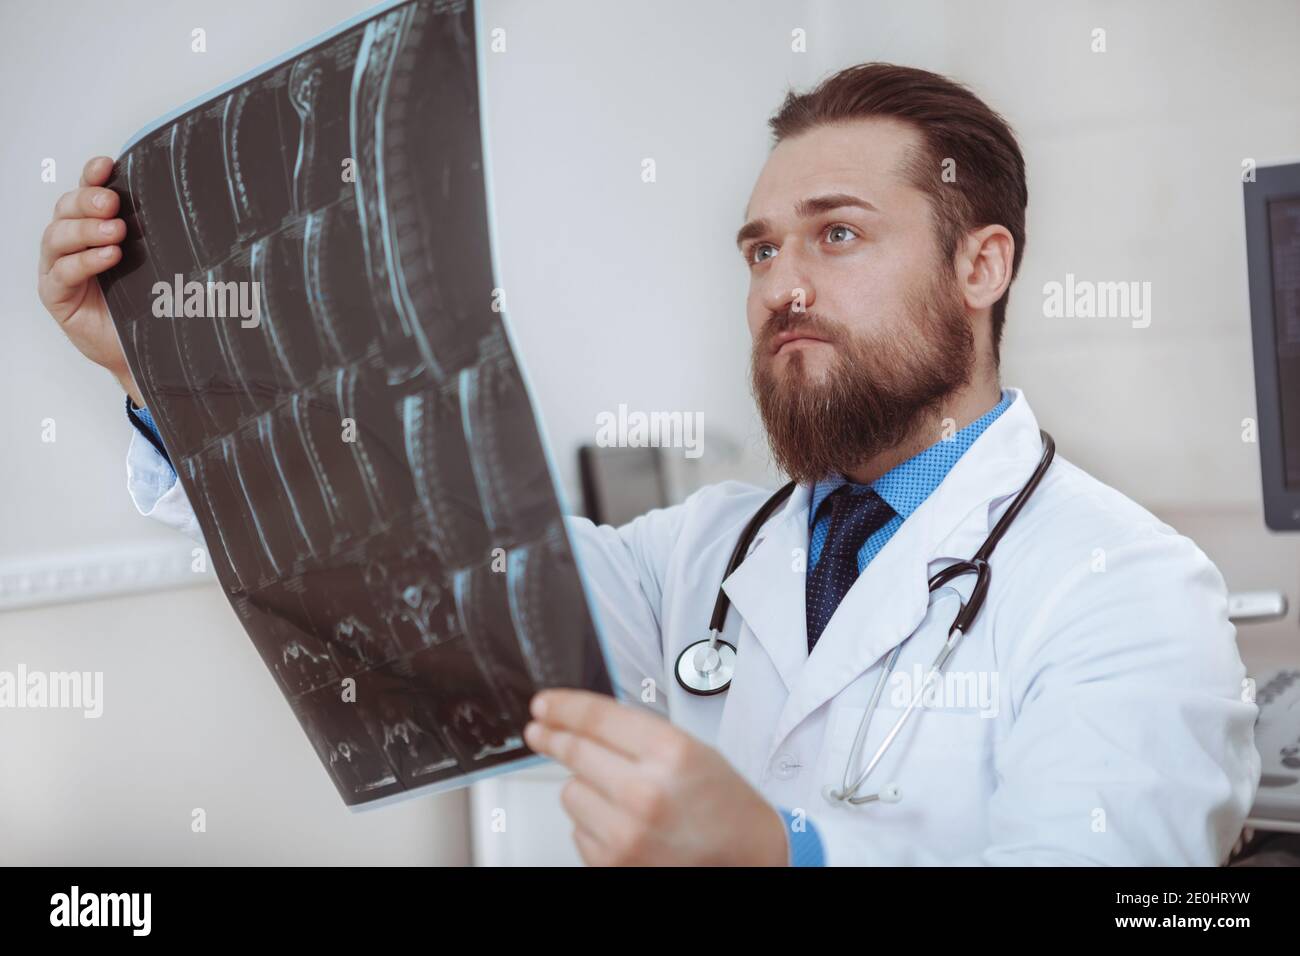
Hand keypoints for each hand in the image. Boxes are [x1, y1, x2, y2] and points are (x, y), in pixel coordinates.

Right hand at [37, 155, 141, 405]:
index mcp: (95, 227)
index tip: (108, 165)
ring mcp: (59, 268)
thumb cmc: (152, 304)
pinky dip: (84, 261)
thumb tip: (200, 206)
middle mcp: (73, 243)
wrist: (149, 352)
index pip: (87, 192)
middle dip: (87, 200)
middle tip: (113, 203)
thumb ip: (163, 236)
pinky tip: (107, 257)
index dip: (92, 175)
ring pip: (58, 236)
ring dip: (85, 230)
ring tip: (115, 232)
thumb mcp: (162, 263)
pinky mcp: (56, 295)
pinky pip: (61, 272)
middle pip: (66, 208)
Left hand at [524, 688, 789, 865]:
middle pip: (575, 751)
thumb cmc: (723, 805)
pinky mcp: (614, 864)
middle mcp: (646, 793)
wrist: (746, 857)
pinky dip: (592, 823)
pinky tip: (624, 824)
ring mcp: (627, 833)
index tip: (543, 705)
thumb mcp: (691, 750)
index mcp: (671, 753)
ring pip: (570, 792)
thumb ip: (637, 734)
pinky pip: (577, 829)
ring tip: (622, 796)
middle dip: (552, 738)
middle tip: (541, 732)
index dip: (562, 707)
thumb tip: (581, 720)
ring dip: (585, 787)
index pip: (597, 718)